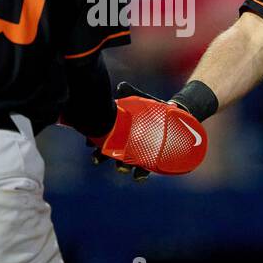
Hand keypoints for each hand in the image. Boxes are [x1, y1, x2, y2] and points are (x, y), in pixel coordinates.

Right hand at [92, 81, 206, 176]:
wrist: (172, 115)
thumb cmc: (150, 107)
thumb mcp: (138, 98)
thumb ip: (128, 92)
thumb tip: (120, 87)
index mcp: (118, 130)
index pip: (101, 137)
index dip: (93, 141)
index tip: (89, 143)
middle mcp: (124, 144)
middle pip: (108, 154)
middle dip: (101, 158)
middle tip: (97, 160)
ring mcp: (136, 153)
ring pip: (124, 165)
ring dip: (121, 167)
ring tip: (122, 167)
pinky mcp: (150, 159)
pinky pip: (143, 171)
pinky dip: (140, 174)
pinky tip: (139, 175)